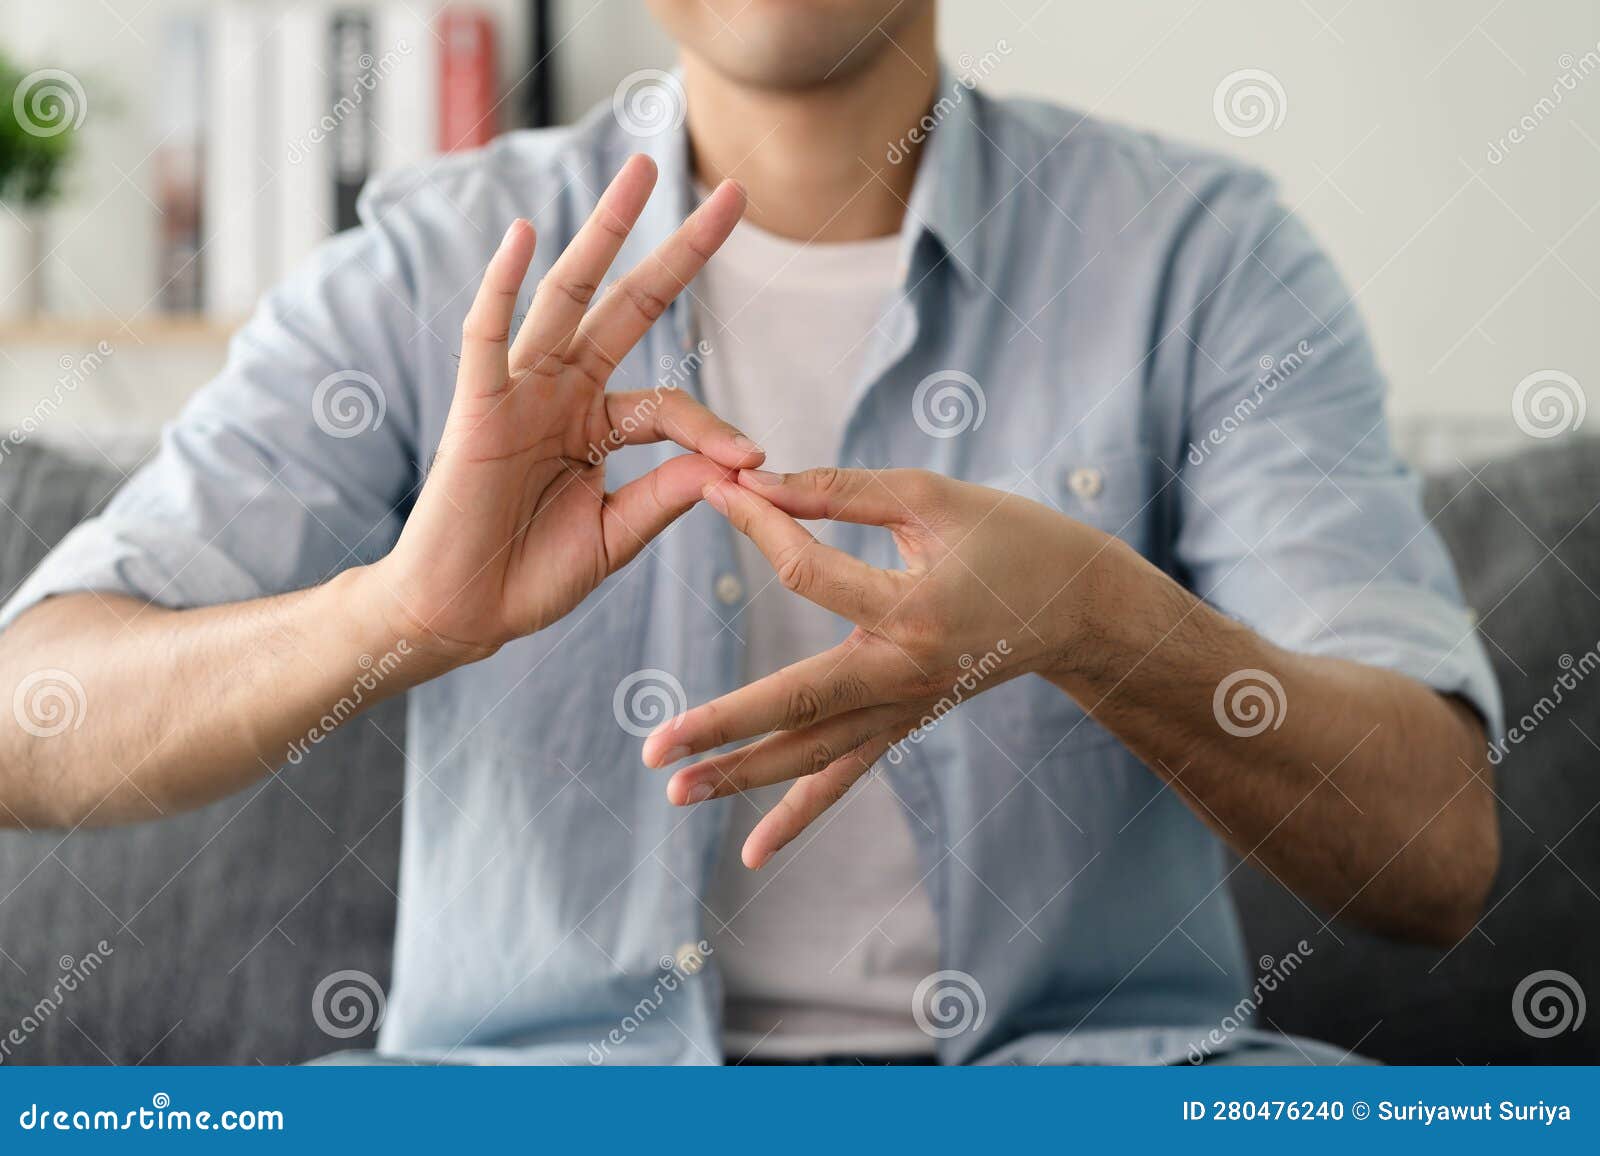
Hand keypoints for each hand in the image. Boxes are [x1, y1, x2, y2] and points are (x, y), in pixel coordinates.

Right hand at [369, 156, 762, 662]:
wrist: (461, 613)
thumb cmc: (531, 575)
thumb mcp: (618, 534)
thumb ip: (669, 494)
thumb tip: (738, 465)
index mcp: (597, 424)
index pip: (670, 405)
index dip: (715, 429)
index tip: (755, 463)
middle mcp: (562, 392)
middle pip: (629, 305)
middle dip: (679, 251)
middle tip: (732, 194)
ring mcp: (519, 391)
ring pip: (567, 296)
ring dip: (604, 232)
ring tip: (642, 172)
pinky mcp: (476, 406)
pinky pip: (487, 336)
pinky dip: (502, 284)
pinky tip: (527, 235)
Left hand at [641, 466, 1124, 866]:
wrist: (1081, 609)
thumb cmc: (1012, 539)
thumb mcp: (933, 500)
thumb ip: (842, 492)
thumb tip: (757, 479)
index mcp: (913, 608)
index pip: (809, 572)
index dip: (758, 526)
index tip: (715, 491)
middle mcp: (905, 673)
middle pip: (797, 702)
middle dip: (723, 726)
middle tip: (656, 749)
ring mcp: (904, 709)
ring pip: (813, 755)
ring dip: (742, 779)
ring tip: (675, 796)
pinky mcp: (904, 725)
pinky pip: (844, 775)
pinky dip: (798, 815)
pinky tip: (753, 854)